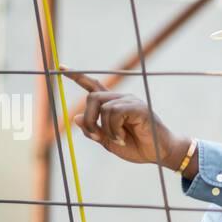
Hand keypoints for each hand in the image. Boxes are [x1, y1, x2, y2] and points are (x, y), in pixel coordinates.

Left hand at [66, 71, 190, 168]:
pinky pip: (115, 112)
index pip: (93, 85)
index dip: (77, 76)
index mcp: (113, 104)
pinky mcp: (139, 107)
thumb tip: (76, 118)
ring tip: (118, 139)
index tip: (61, 67)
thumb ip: (94, 131)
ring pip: (103, 106)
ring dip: (105, 127)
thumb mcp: (110, 142)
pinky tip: (123, 137)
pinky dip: (114, 128)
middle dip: (90, 119)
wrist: (160, 154)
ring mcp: (130, 101)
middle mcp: (121, 99)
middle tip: (96, 136)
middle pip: (92, 97)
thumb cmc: (138, 147)